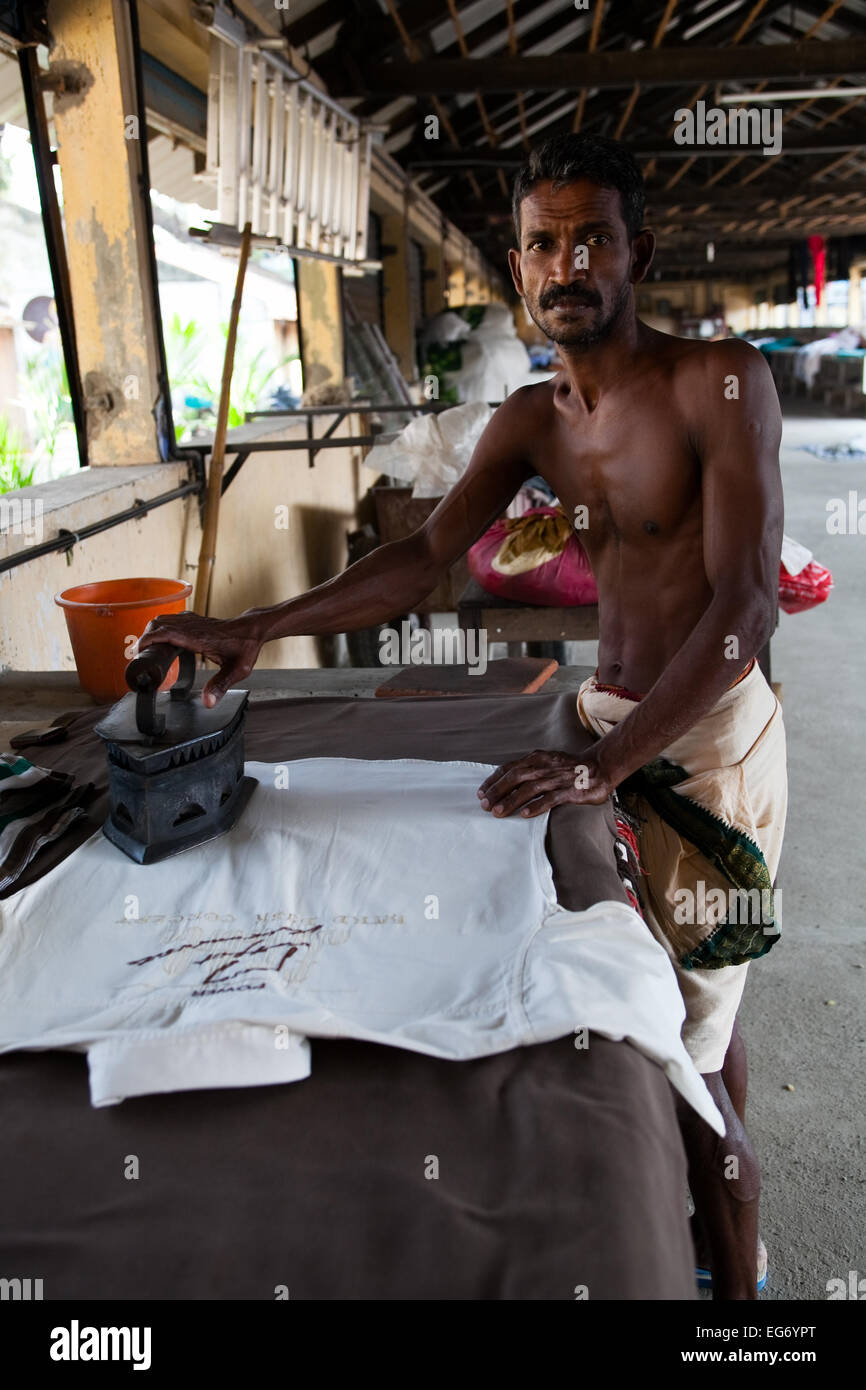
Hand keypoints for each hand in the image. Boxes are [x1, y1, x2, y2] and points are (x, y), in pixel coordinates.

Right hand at [138, 611, 262, 707]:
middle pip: (158, 623)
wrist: (252, 630)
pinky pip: (170, 619)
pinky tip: (160, 640)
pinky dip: (160, 628)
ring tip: (146, 649)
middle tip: (139, 655)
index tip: (137, 652)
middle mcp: (192, 626)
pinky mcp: (194, 620)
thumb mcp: (236, 671)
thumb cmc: (245, 648)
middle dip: (144, 637)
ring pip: (162, 619)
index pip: (164, 632)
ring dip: (150, 631)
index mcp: (197, 637)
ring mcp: (192, 621)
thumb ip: (221, 686)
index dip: (147, 640)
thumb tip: (208, 702)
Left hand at [477, 748, 615, 817]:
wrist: (600, 767)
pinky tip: (524, 814)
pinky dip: (536, 806)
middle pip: (516, 778)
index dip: (494, 780)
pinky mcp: (569, 791)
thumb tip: (507, 781)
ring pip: (529, 789)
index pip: (510, 768)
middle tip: (484, 804)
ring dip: (511, 801)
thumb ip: (529, 768)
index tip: (481, 792)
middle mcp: (544, 767)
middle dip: (498, 791)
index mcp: (537, 758)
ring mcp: (557, 778)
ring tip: (498, 812)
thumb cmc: (570, 767)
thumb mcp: (547, 761)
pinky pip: (550, 799)